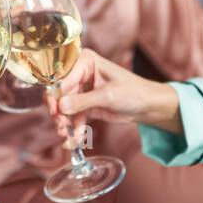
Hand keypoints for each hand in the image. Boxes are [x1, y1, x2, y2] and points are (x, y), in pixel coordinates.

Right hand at [44, 48, 181, 137]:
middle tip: (61, 125)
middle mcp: (80, 73)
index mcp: (86, 62)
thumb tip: (61, 106)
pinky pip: (73, 117)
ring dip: (64, 122)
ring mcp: (81, 90)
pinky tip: (73, 140)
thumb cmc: (133, 92)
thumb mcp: (108, 95)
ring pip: (63, 107)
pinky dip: (73, 128)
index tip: (55, 110)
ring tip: (66, 134)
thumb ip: (83, 101)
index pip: (62, 77)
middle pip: (59, 92)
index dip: (55, 94)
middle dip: (58, 111)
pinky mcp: (84, 104)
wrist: (147, 106)